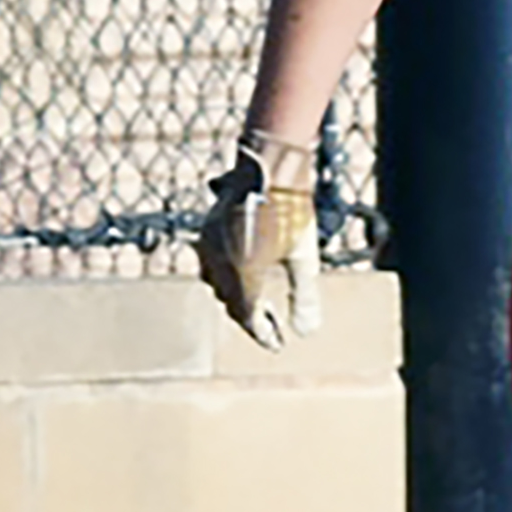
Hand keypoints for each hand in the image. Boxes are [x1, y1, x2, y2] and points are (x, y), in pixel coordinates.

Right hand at [196, 134, 321, 350]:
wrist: (268, 168)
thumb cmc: (291, 212)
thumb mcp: (304, 259)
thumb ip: (304, 298)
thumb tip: (305, 333)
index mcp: (243, 274)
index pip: (248, 318)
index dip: (263, 335)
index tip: (277, 344)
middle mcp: (219, 262)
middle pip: (231, 304)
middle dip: (251, 318)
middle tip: (273, 326)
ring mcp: (209, 245)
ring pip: (217, 287)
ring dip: (237, 299)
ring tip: (260, 302)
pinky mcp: (206, 231)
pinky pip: (209, 265)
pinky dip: (226, 278)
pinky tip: (244, 275)